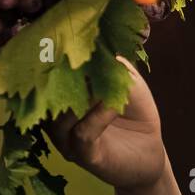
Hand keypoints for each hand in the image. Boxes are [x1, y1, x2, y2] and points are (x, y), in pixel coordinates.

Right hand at [45, 56, 167, 191]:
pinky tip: (114, 104)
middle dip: (63, 75)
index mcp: (59, 98)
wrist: (149, 152)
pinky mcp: (82, 155)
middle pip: (46, 95)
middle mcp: (55, 119)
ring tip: (103, 82)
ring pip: (61, 115)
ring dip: (84, 95)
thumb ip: (112, 63)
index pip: (46, 76)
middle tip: (81, 56)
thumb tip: (97, 43)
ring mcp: (66, 139)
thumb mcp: (127, 81)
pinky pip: (83, 132)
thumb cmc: (134, 113)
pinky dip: (99, 115)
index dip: (56, 58)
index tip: (69, 39)